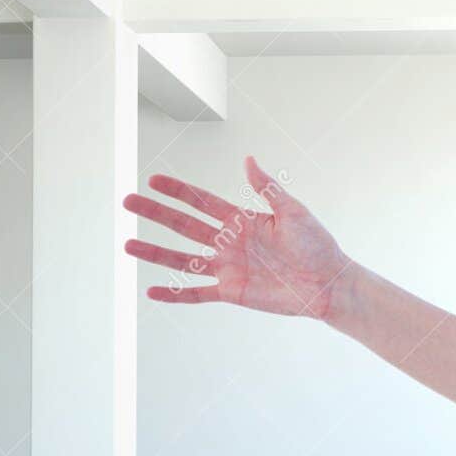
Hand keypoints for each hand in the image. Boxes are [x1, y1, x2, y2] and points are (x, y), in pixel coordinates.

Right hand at [123, 155, 355, 320]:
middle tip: (128, 202)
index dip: (178, 191)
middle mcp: (230, 241)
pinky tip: (152, 291)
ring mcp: (228, 267)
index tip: (153, 180)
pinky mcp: (232, 292)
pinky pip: (197, 293)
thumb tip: (248, 160)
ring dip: (155, 253)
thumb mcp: (293, 211)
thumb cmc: (317, 245)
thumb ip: (267, 189)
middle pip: (184, 225)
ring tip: (127, 246)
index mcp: (242, 219)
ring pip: (183, 259)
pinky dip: (175, 295)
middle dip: (156, 214)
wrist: (328, 282)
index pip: (202, 201)